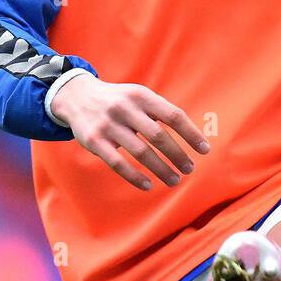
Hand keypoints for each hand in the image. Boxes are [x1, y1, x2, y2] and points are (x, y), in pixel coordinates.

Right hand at [50, 75, 209, 190]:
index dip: (190, 134)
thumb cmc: (118, 101)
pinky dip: (135, 177)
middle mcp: (125, 108)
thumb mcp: (138, 96)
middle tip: (189, 169)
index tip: (204, 150)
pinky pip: (118, 163)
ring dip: (161, 169)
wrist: (76, 97)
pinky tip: (149, 185)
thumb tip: (191, 136)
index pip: (172, 115)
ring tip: (174, 180)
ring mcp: (108, 125)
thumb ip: (160, 112)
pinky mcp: (94, 141)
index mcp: (141, 95)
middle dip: (177, 155)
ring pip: (141, 152)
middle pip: (158, 136)